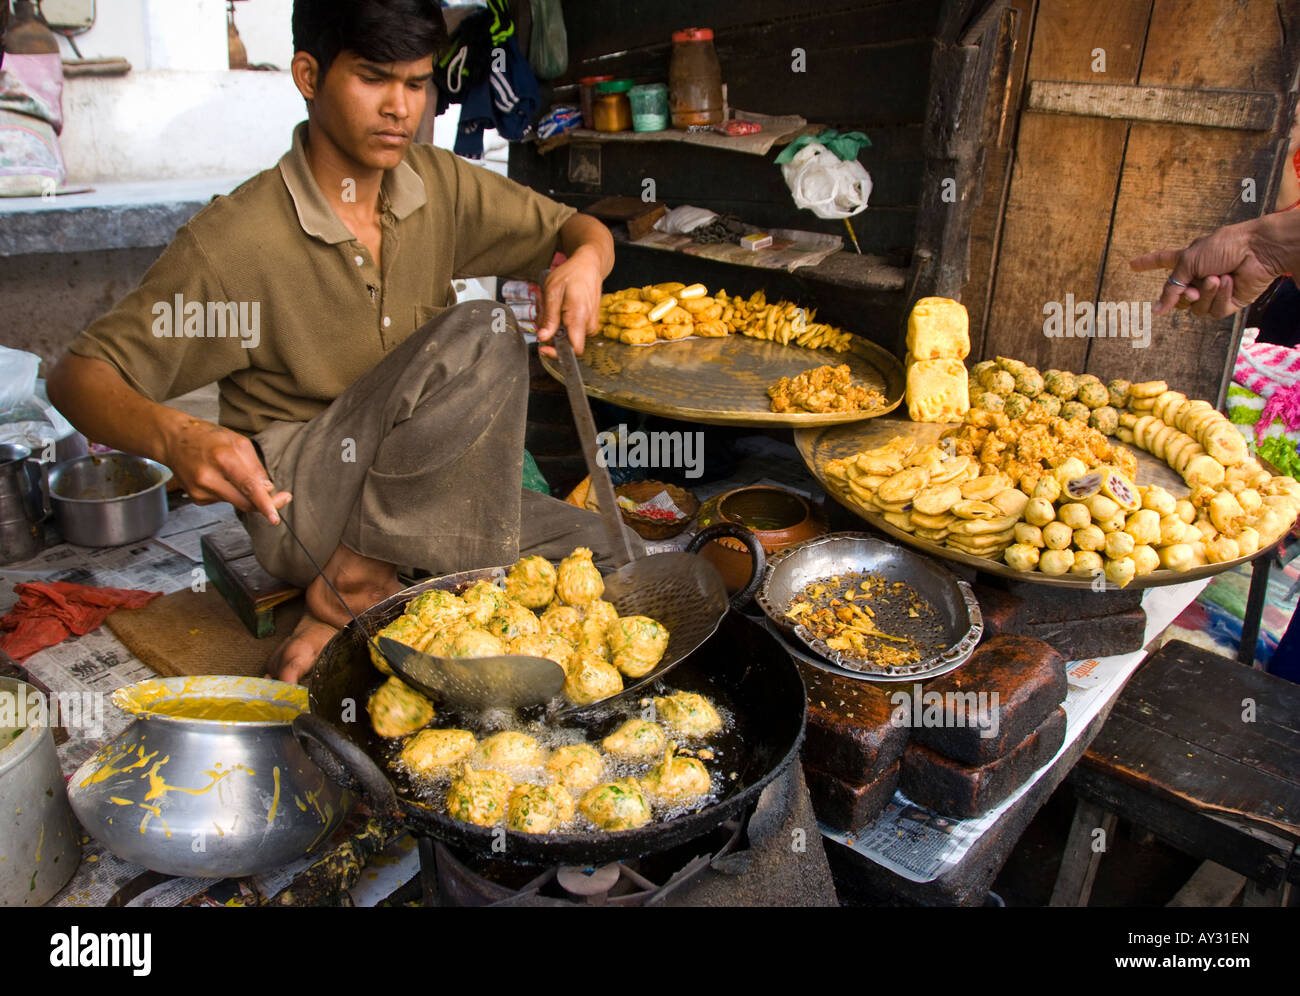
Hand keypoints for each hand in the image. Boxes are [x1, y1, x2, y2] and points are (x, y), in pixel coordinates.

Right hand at [162, 417, 291, 523]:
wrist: (174, 440)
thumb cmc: (208, 437)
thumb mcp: (238, 442)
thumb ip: (255, 467)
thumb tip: (267, 489)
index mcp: (223, 459)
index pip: (248, 487)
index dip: (264, 504)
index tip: (275, 518)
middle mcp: (209, 477)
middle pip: (244, 502)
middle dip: (265, 504)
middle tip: (282, 498)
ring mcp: (200, 490)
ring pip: (236, 502)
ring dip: (245, 493)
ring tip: (235, 472)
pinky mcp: (197, 498)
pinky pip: (224, 500)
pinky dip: (230, 492)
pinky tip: (220, 477)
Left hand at [535, 244, 603, 357]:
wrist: (589, 265)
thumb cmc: (571, 275)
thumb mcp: (553, 291)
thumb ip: (549, 318)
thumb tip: (543, 338)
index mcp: (579, 317)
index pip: (573, 349)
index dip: (557, 353)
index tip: (543, 347)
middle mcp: (589, 324)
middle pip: (566, 343)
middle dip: (551, 332)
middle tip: (543, 311)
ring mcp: (592, 324)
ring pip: (568, 336)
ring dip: (555, 326)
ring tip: (551, 305)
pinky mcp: (591, 322)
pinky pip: (573, 330)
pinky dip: (562, 322)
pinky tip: (560, 307)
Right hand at [1130, 216, 1282, 317]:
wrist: (1257, 251)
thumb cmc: (1224, 246)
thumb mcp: (1188, 261)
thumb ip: (1171, 287)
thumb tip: (1156, 311)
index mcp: (1188, 260)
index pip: (1162, 262)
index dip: (1147, 263)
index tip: (1132, 264)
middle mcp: (1199, 276)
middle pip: (1178, 297)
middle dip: (1183, 295)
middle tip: (1192, 289)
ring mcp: (1213, 291)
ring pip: (1195, 308)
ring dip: (1205, 294)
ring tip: (1218, 278)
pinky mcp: (1229, 302)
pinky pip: (1214, 311)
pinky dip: (1220, 297)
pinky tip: (1230, 282)